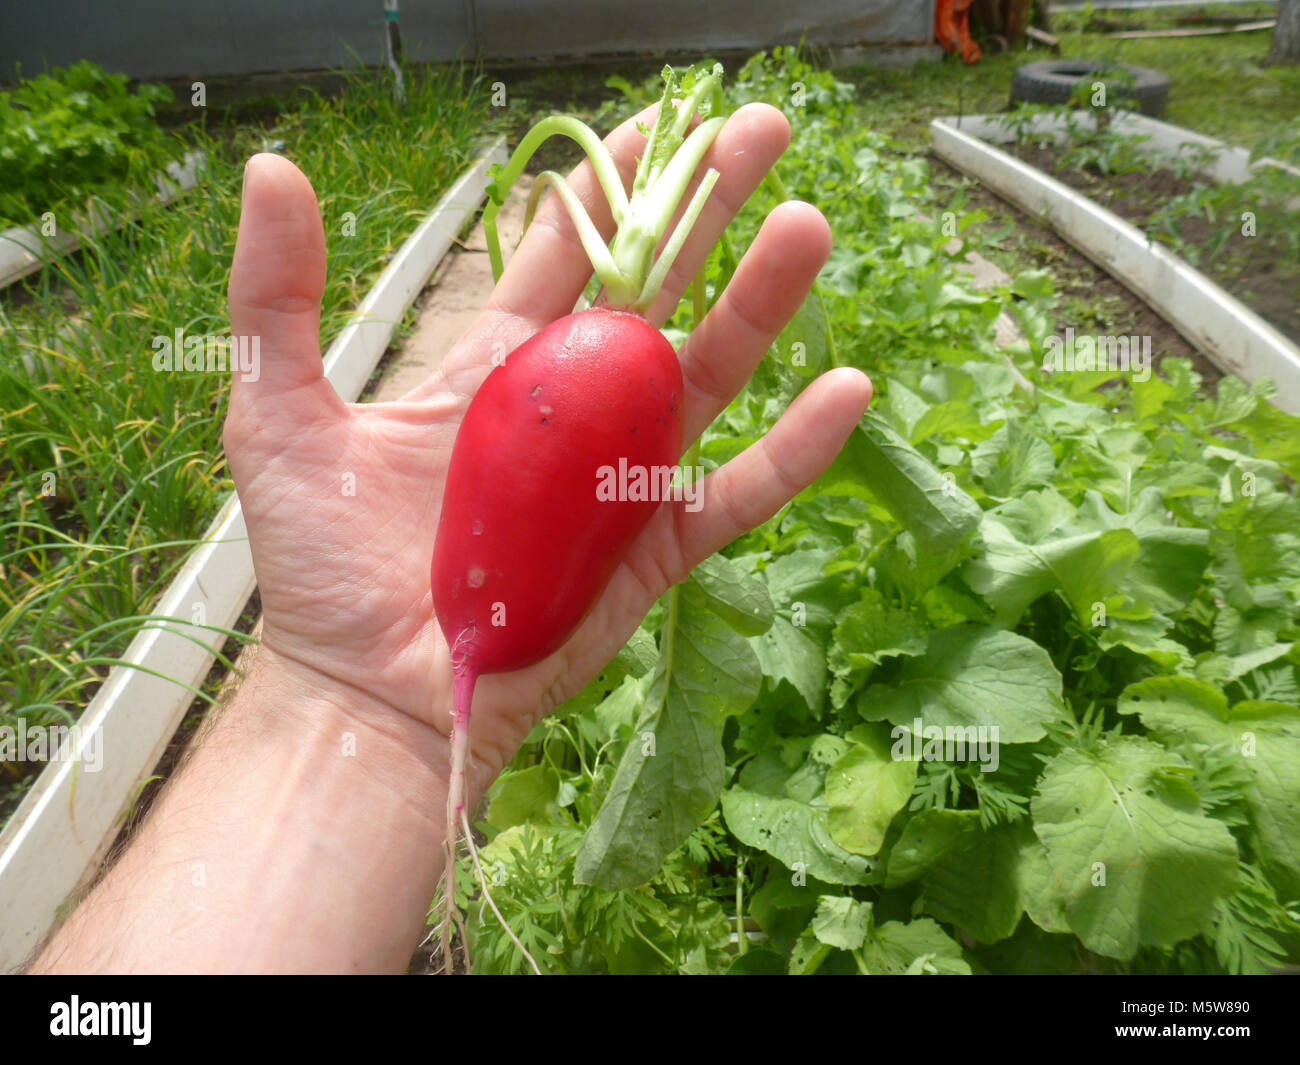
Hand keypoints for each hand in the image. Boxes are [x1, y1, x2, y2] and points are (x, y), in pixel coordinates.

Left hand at [224, 101, 871, 801]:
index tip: (664, 121)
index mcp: (495, 370)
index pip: (566, 257)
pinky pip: (735, 493)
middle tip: (762, 133)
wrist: (370, 695)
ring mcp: (619, 479)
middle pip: (655, 292)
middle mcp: (571, 413)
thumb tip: (271, 168)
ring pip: (708, 376)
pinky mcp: (652, 549)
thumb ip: (277, 296)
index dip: (614, 187)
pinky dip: (793, 449)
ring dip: (760, 303)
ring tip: (807, 228)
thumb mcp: (279, 417)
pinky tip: (845, 389)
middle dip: (707, 210)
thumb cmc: (322, 568)